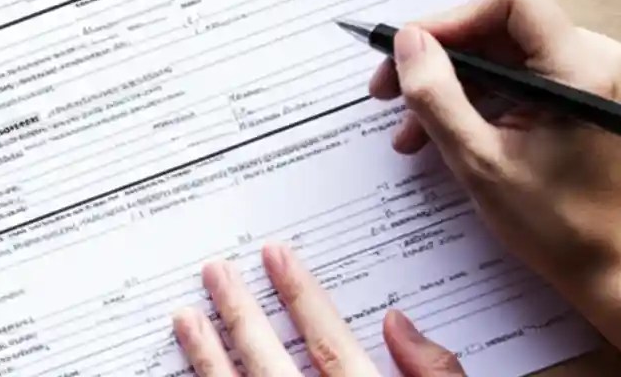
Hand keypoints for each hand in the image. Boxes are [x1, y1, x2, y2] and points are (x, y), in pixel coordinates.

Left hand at [172, 243, 464, 375]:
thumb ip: (435, 375)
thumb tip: (398, 323)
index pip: (327, 344)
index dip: (300, 296)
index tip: (274, 255)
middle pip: (267, 364)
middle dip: (239, 313)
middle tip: (214, 271)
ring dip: (206, 357)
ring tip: (185, 318)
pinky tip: (188, 371)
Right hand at [368, 0, 620, 296]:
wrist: (611, 266)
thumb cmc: (557, 224)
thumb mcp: (478, 161)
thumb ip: (437, 95)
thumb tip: (406, 41)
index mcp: (579, 67)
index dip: (452, 19)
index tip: (409, 54)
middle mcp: (590, 56)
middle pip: (496, 23)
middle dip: (438, 56)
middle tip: (387, 91)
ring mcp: (585, 72)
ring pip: (497, 51)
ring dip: (448, 84)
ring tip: (408, 129)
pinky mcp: (574, 91)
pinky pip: (511, 74)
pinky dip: (472, 98)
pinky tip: (439, 131)